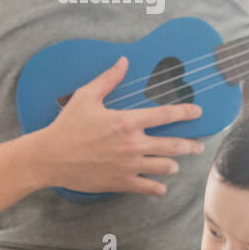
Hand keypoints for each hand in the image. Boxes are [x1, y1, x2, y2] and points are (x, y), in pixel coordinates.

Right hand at [36, 56, 206, 195]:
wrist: (50, 157)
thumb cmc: (67, 126)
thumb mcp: (86, 96)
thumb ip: (108, 79)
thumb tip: (123, 61)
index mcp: (127, 122)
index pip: (165, 116)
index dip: (185, 112)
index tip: (198, 112)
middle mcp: (133, 144)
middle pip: (173, 145)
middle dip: (190, 145)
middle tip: (198, 145)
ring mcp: (129, 165)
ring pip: (165, 168)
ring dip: (173, 165)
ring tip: (175, 164)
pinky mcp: (121, 182)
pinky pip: (149, 188)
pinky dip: (158, 187)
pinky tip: (160, 184)